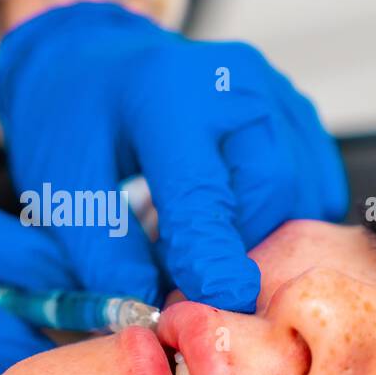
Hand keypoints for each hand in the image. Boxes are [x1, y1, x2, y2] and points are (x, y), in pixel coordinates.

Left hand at [0, 1, 348, 311]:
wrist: (96, 64)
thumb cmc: (73, 119)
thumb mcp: (63, 186)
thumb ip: (105, 251)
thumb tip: (150, 310)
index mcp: (167, 93)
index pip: (202, 191)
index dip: (213, 258)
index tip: (220, 304)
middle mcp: (233, 81)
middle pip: (268, 191)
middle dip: (237, 248)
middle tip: (189, 280)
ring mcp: (272, 91)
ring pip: (300, 190)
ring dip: (260, 236)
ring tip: (204, 247)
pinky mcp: (294, 110)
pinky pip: (312, 182)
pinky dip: (281, 217)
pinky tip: (235, 222)